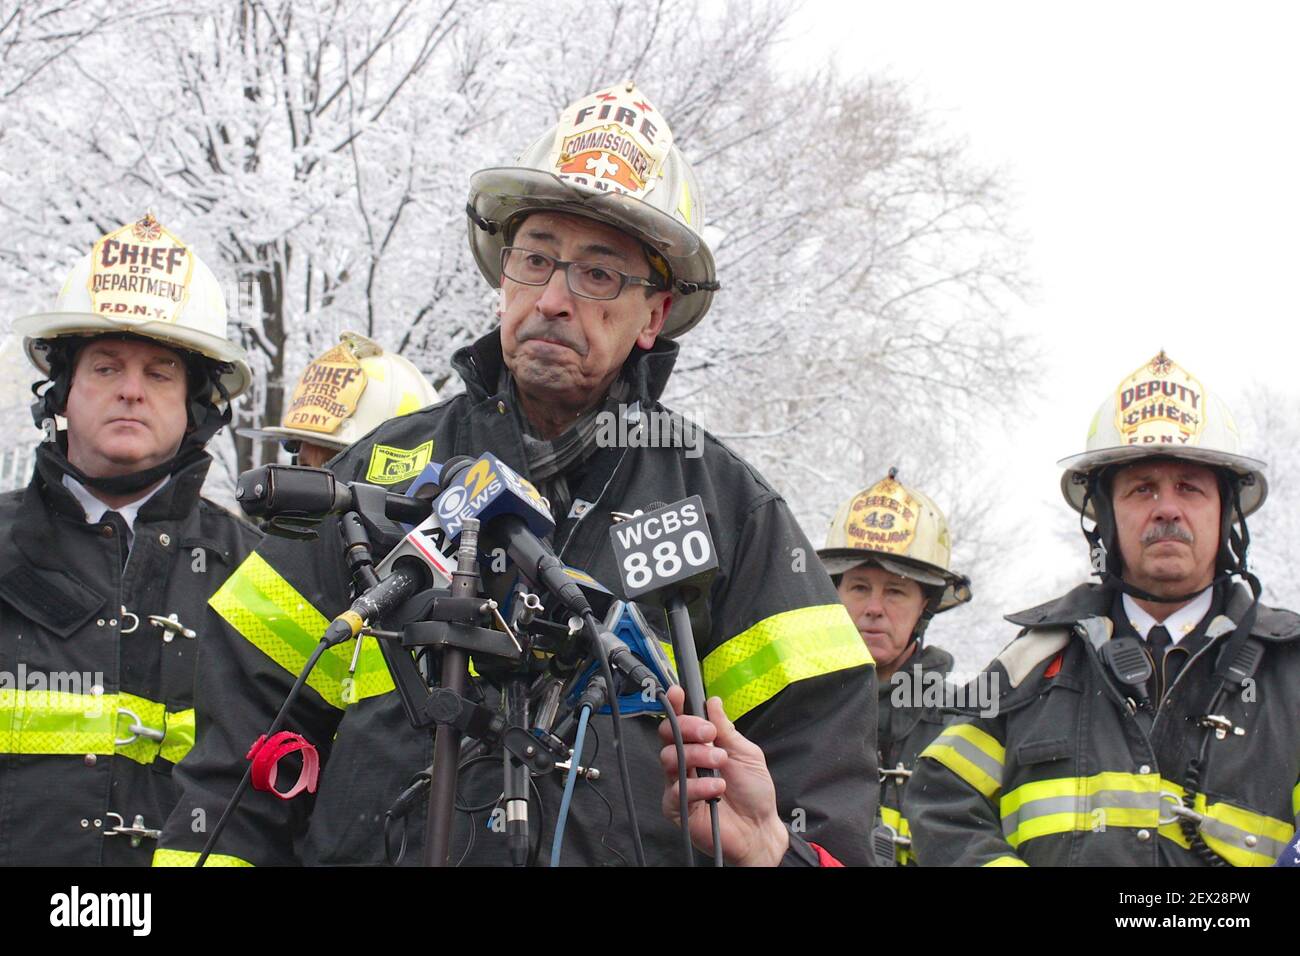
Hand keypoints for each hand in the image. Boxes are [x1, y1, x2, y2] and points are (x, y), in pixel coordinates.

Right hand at [658, 684, 789, 865]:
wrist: (760, 828)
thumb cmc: (754, 792)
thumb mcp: (747, 753)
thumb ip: (727, 730)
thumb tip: (713, 702)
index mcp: (700, 746)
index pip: (681, 722)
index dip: (676, 705)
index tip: (679, 693)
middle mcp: (686, 762)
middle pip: (668, 735)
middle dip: (687, 728)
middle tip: (710, 734)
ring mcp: (679, 784)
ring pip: (669, 759)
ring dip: (696, 756)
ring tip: (720, 763)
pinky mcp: (677, 808)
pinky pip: (675, 791)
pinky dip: (698, 786)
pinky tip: (716, 787)